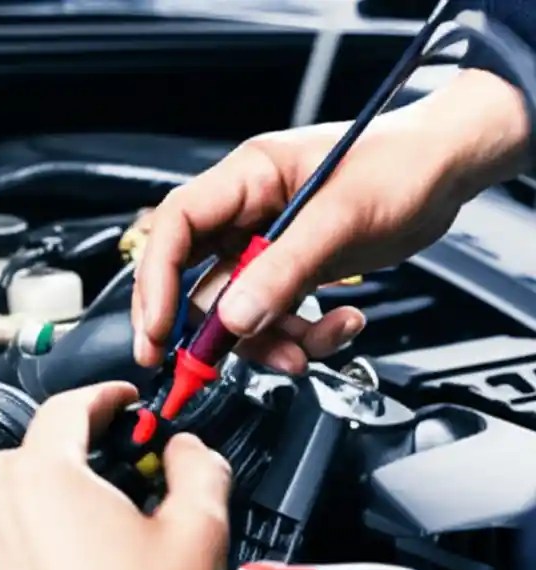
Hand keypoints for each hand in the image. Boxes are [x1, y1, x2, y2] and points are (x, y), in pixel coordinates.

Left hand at [0, 382, 231, 569]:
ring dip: (36, 501)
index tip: (120, 402)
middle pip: (21, 453)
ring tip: (83, 525)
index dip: (100, 397)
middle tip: (103, 467)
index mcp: (46, 478)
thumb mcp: (198, 529)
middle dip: (62, 451)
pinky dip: (18, 550)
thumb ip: (197, 468)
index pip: (64, 409)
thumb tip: (190, 451)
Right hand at [133, 69, 529, 372]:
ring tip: (305, 348)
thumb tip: (234, 319)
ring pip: (236, 308)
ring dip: (266, 340)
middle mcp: (246, 212)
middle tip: (192, 367)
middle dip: (198, 326)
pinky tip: (338, 326)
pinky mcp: (292, 269)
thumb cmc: (403, 163)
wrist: (451, 168)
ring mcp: (267, 244)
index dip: (157, 281)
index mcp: (246, 179)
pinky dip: (301, 334)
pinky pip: (274, 316)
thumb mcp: (341, 218)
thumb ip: (283, 270)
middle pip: (191, 275)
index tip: (160, 330)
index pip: (175, 228)